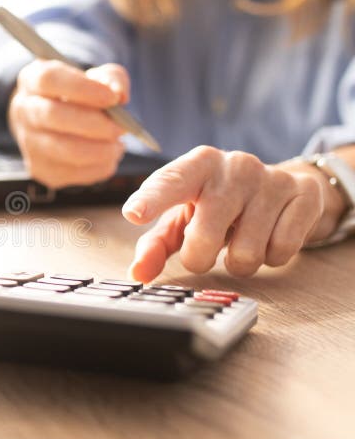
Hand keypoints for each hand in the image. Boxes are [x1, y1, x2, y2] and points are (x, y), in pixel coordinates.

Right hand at [8, 59, 128, 188]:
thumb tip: (119, 94)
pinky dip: (99, 167)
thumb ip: (111, 78)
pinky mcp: (39, 169)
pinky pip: (73, 173)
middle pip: (53, 115)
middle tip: (120, 128)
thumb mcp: (93, 77)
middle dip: (94, 124)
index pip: (49, 80)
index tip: (112, 98)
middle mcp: (24, 110)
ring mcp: (28, 143)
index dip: (82, 89)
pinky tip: (108, 156)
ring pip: (64, 150)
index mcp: (33, 79)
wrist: (51, 123)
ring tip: (118, 144)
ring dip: (100, 150)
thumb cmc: (76, 96)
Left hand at [122, 146, 346, 281]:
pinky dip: (271, 257)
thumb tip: (138, 273)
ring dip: (238, 261)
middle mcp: (234, 166)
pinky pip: (282, 251)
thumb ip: (156, 244)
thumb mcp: (182, 219)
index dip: (151, 200)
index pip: (170, 182)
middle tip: (204, 251)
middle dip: (199, 258)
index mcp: (197, 165)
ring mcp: (271, 179)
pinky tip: (268, 237)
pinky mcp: (303, 195)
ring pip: (246, 252)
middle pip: (206, 235)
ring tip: (240, 240)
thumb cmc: (216, 204)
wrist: (279, 186)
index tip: (134, 213)